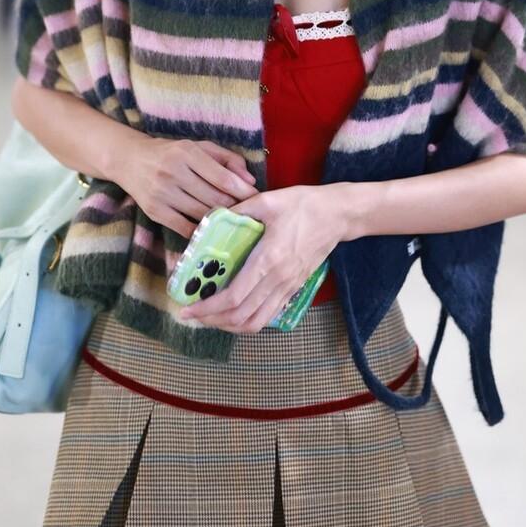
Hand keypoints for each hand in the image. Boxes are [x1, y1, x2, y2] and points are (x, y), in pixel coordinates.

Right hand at [119, 136, 257, 239]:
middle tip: (248, 213)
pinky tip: (212, 229)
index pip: (223, 178)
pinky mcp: (154, 212)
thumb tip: (249, 180)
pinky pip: (185, 228)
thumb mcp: (199, 147)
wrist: (130, 160)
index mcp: (187, 152)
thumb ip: (227, 159)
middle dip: (235, 207)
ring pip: (202, 214)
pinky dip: (202, 230)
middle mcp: (173, 172)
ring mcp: (162, 193)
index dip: (244, 192)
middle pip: (215, 198)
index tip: (257, 200)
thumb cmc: (172, 153)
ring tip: (234, 221)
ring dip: (221, 220)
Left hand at [178, 184, 345, 332]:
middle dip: (213, 320)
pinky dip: (248, 320)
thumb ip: (238, 211)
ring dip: (230, 325)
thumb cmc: (303, 205)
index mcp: (268, 259)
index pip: (234, 297)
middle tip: (192, 316)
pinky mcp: (295, 288)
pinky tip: (235, 311)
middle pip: (241, 316)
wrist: (337, 214)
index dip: (208, 308)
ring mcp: (288, 287)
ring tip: (211, 317)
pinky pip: (268, 314)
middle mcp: (278, 279)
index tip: (188, 309)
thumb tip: (212, 218)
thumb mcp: (267, 201)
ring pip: (256, 322)